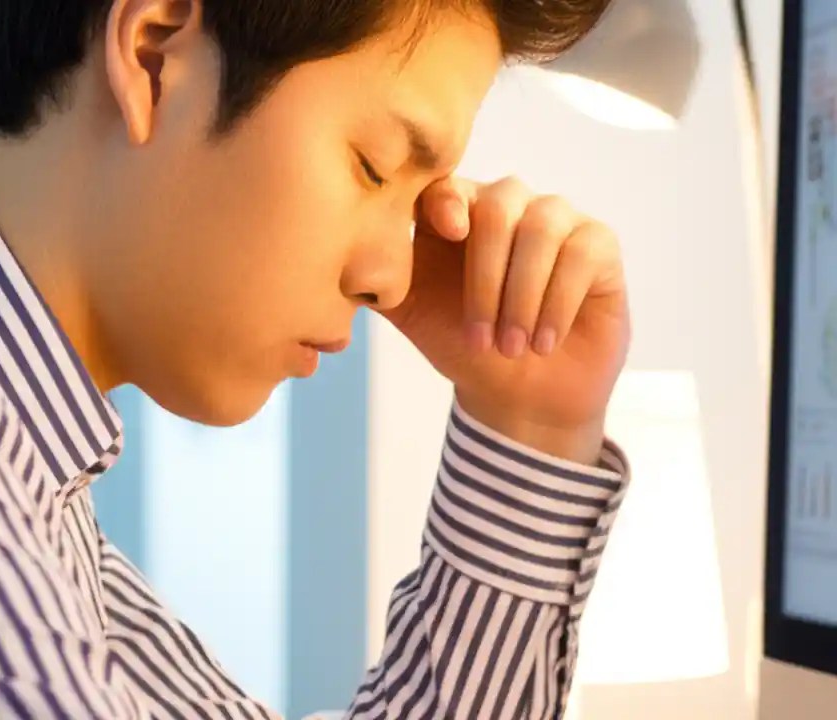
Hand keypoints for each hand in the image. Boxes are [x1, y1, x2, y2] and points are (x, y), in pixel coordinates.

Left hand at [381, 176, 630, 463]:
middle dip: (485, 277)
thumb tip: (332, 259)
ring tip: (511, 347)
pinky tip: (543, 341)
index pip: (448, 183)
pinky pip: (583, 251)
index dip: (447, 199)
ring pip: (541, 227)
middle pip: (498, 205)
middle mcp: (508, 204)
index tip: (447, 232)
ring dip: (521, 296)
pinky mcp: (598, 244)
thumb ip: (375, 278)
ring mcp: (556, 219)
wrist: (517, 394)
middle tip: (479, 338)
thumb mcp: (409, 313)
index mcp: (456, 211)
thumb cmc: (462, 344)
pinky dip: (559, 302)